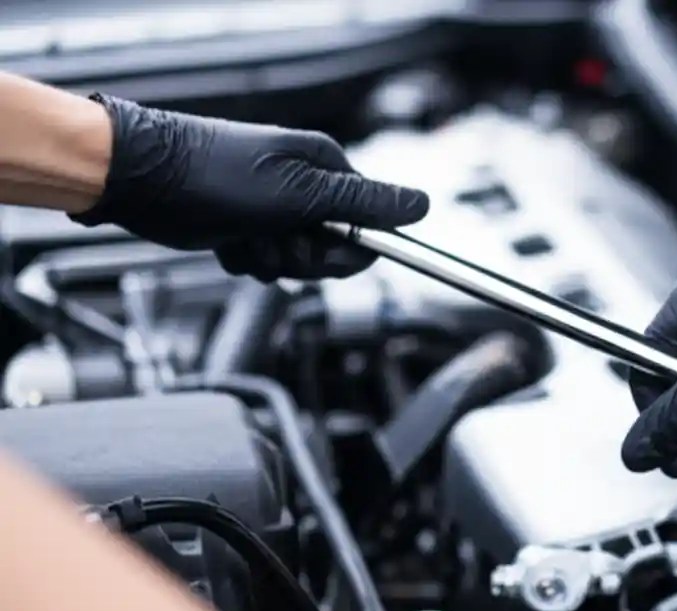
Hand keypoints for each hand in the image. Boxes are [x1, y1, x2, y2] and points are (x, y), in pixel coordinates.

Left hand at [69, 94, 427, 280]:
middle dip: (305, 257)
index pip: (369, 224)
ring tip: (246, 237)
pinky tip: (229, 242)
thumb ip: (363, 205)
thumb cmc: (215, 178)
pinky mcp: (248, 225)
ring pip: (300, 260)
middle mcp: (305, 185)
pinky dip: (249, 260)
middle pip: (335, 249)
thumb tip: (421, 205)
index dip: (348, 249)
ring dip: (273, 261)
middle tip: (275, 240)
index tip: (321, 251)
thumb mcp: (301, 195)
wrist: (140, 180)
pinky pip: (267, 261)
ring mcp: (275, 207)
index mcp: (326, 167)